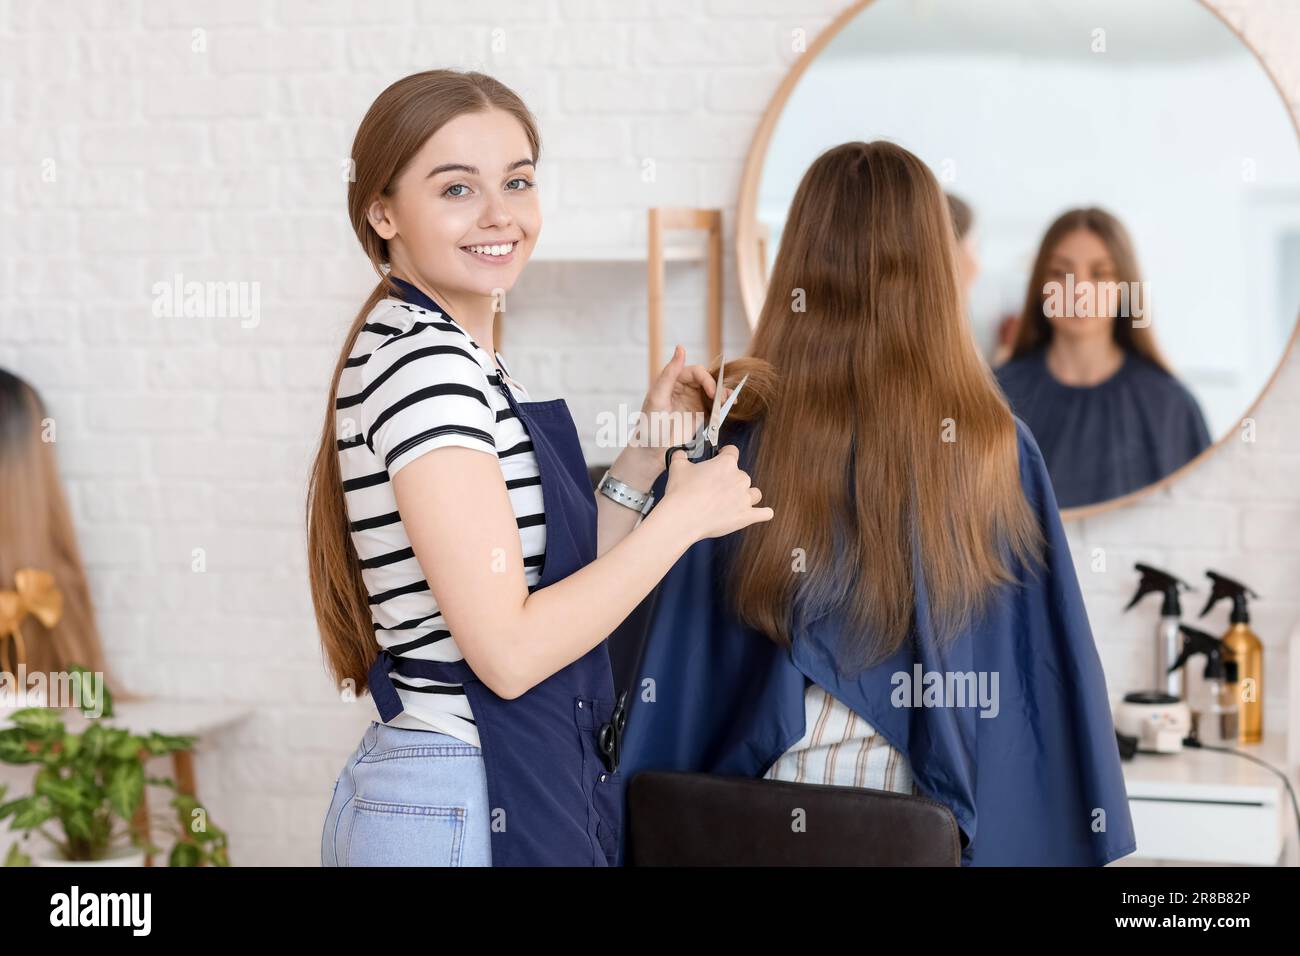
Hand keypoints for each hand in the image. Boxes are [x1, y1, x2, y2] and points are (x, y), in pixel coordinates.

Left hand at [628, 345, 732, 474]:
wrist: (653, 450)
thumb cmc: (651, 424)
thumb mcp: (658, 397)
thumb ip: (670, 372)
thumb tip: (681, 347)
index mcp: (672, 380)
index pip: (695, 372)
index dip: (707, 379)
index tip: (712, 393)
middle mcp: (684, 388)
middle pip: (707, 380)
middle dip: (717, 387)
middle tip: (720, 400)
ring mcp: (692, 401)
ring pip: (713, 392)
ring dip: (722, 395)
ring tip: (727, 403)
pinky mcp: (699, 415)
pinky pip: (714, 406)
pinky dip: (723, 405)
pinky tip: (729, 406)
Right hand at [658, 444, 772, 541]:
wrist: (683, 517)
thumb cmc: (681, 492)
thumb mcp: (678, 467)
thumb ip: (680, 456)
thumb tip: (679, 453)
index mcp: (726, 463)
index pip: (732, 451)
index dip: (725, 453)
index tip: (721, 456)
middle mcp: (740, 478)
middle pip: (742, 475)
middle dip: (731, 481)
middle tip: (717, 489)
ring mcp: (745, 498)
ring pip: (755, 493)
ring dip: (747, 495)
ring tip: (734, 501)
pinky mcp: (747, 516)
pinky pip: (765, 513)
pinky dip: (763, 513)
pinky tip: (761, 512)